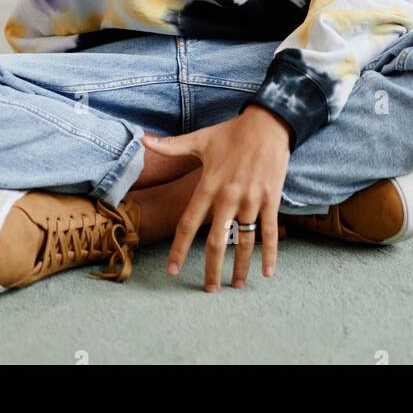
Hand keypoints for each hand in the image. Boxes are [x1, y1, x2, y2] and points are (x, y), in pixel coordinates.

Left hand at [142, 105, 290, 291]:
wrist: (268, 123)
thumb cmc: (232, 132)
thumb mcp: (200, 139)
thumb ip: (171, 146)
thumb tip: (142, 140)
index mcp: (208, 185)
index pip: (188, 223)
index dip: (179, 249)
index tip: (173, 270)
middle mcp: (229, 196)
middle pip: (217, 241)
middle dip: (211, 269)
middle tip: (207, 290)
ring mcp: (251, 199)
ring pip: (244, 241)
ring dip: (240, 267)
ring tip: (236, 286)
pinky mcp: (271, 199)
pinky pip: (270, 231)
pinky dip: (269, 254)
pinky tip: (267, 272)